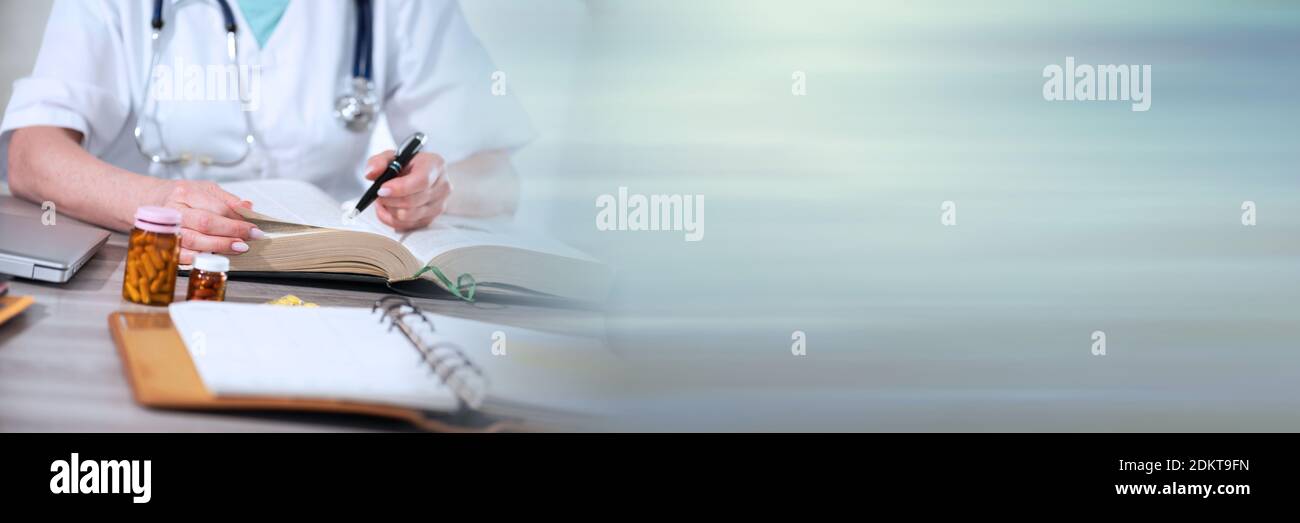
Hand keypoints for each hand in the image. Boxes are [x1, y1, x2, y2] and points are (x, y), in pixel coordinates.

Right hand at [147, 180, 262, 263]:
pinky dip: (198, 259)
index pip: (216, 207)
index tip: (254, 229)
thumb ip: (228, 200)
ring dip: (219, 247)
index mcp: (185, 192)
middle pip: (205, 223)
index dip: (238, 220)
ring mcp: (166, 228)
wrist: (149, 200)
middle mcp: (173, 209)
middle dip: (231, 233)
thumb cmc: (183, 196)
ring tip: (238, 248)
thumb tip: (248, 209)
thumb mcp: (206, 189)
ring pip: (193, 240)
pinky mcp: (162, 244)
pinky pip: (180, 254)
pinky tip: (214, 258)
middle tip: (248, 240)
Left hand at [363, 150, 448, 230]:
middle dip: (389, 200)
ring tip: (383, 200)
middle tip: (378, 194)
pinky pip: (406, 226)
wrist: (418, 176)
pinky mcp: (431, 219)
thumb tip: (371, 173)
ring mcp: (439, 205)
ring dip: (389, 210)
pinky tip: (387, 209)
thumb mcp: (391, 157)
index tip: (381, 189)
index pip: (421, 181)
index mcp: (435, 165)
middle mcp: (442, 186)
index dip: (399, 188)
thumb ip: (378, 162)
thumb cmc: (406, 165)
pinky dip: (391, 219)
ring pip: (408, 216)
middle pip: (413, 201)